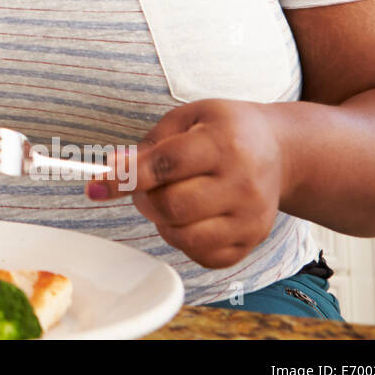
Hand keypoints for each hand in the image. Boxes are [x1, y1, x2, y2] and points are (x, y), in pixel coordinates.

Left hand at [84, 98, 292, 268]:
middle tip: (144, 186)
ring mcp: (251, 217)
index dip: (123, 178)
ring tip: (170, 198)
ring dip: (161, 221)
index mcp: (223, 143)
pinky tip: (190, 217)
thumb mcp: (187, 118)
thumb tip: (113, 169)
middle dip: (142, 198)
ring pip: (182, 236)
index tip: (94, 186)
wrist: (280, 150)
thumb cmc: (224, 130)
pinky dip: (182, 240)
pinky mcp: (251, 242)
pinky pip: (201, 255)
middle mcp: (242, 183)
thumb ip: (148, 145)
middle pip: (170, 207)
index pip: (164, 167)